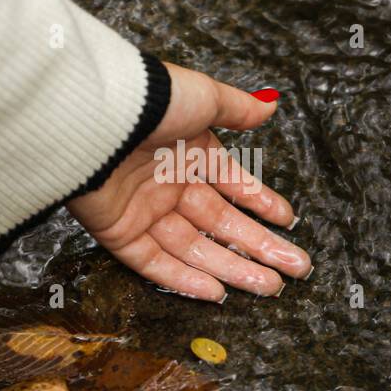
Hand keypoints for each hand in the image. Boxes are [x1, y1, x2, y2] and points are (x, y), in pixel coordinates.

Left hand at [66, 62, 311, 300]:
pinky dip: (184, 279)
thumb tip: (270, 106)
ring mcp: (144, 210)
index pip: (232, 184)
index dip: (260, 203)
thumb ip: (238, 108)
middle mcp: (168, 183)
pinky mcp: (119, 232)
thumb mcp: (204, 97)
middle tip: (294, 268)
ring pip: (194, 249)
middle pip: (220, 224)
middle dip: (259, 247)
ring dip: (232, 269)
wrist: (96, 118)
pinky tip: (216, 293)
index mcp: (188, 151)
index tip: (287, 221)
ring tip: (269, 287)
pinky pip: (154, 263)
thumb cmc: (152, 101)